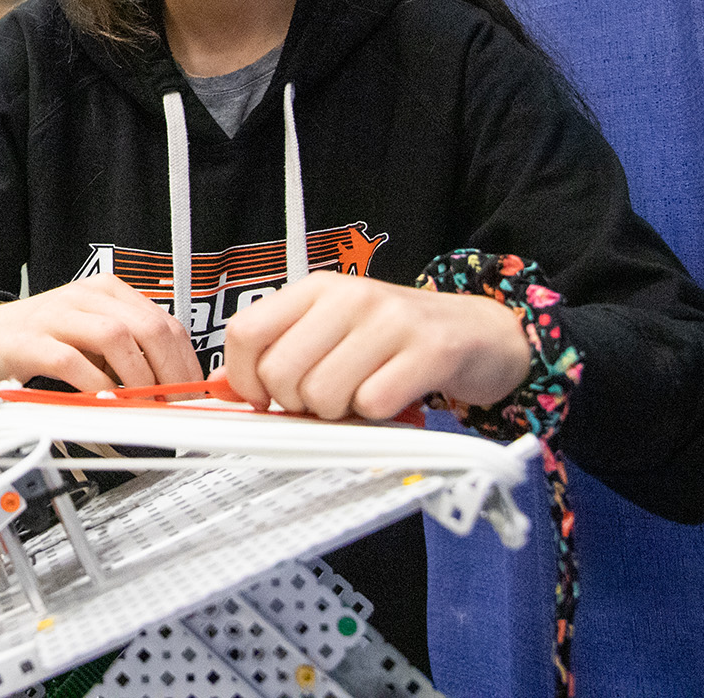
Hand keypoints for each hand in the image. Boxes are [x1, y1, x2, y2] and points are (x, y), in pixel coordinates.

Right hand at [0, 275, 200, 390]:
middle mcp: (86, 297)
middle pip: (147, 326)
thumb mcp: (93, 339)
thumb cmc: (43, 341)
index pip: (165, 322)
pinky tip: (102, 404)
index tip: (194, 395)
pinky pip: (72, 362)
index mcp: (108, 292)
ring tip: (142, 406)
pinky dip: (94, 386)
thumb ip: (130, 355)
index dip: (186, 362)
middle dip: (170, 371)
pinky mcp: (31, 341)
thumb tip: (173, 392)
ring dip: (137, 378)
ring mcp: (57, 316)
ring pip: (115, 337)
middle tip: (174, 405)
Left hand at [222, 271, 531, 420]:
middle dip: (296, 404)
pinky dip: (377, 416)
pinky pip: (373, 403)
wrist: (481, 331)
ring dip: (339, 413)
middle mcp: (349, 297)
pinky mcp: (429, 351)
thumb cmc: (397, 338)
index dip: (245, 378)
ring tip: (362, 396)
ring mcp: (390, 321)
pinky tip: (392, 399)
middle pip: (281, 372)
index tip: (263, 398)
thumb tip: (222, 387)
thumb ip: (281, 351)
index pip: (246, 332)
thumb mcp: (333, 330)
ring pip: (323, 394)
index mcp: (316, 289)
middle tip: (325, 401)